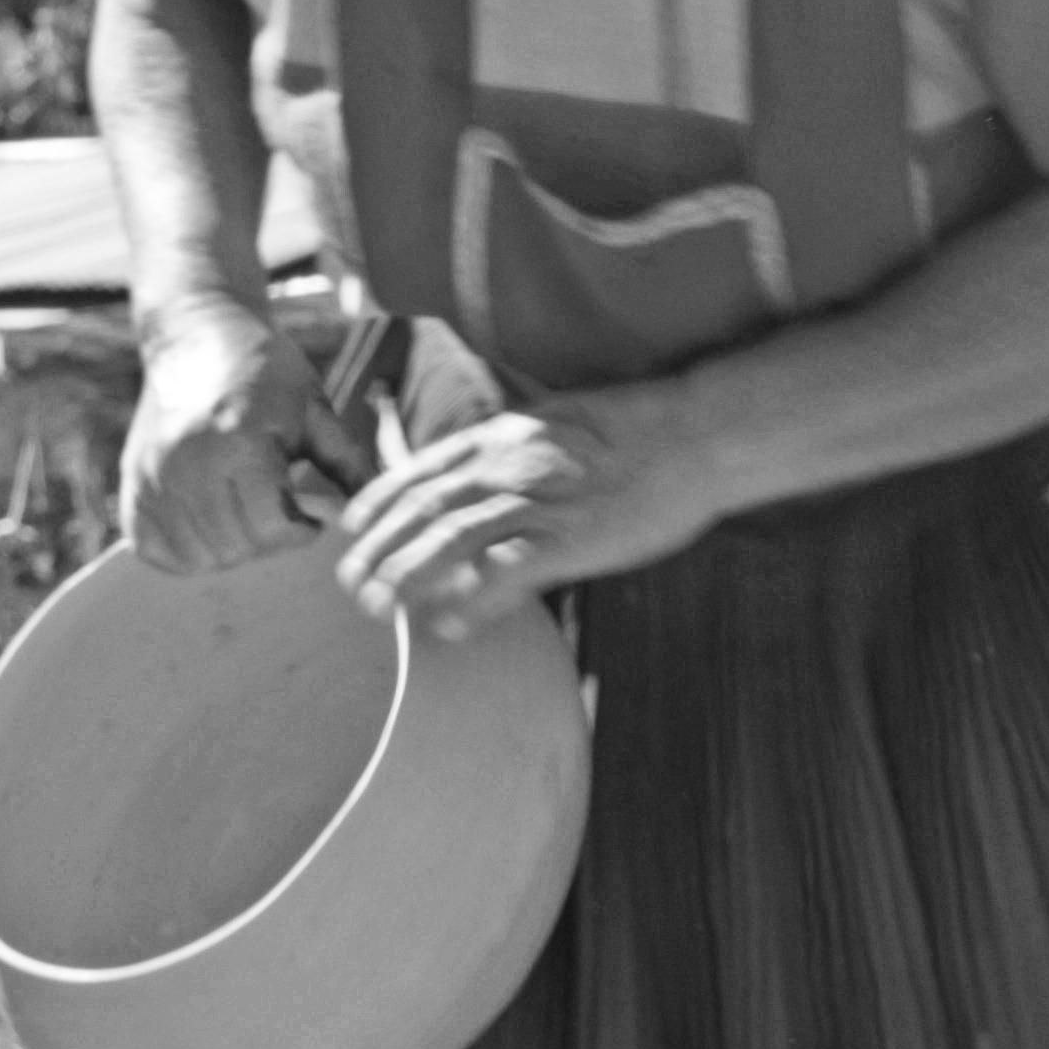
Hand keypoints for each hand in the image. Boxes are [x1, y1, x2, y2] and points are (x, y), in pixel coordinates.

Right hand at [120, 307, 355, 570]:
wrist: (196, 331)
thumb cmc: (264, 369)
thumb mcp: (314, 407)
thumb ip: (346, 464)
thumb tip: (374, 513)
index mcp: (237, 439)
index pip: (272, 527)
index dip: (301, 530)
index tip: (308, 510)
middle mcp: (185, 461)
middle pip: (237, 547)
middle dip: (269, 538)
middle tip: (277, 507)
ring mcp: (151, 474)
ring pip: (200, 557)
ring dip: (232, 547)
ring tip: (245, 510)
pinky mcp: (131, 483)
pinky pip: (156, 551)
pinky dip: (187, 550)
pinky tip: (210, 522)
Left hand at [332, 382, 728, 630]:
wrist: (698, 434)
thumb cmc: (640, 431)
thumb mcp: (561, 421)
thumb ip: (516, 446)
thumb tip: (484, 468)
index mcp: (504, 435)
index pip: (422, 469)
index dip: (378, 501)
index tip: (349, 528)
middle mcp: (510, 464)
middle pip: (423, 509)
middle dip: (379, 549)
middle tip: (350, 586)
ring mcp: (540, 501)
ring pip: (451, 541)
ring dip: (407, 576)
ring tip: (378, 609)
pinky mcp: (573, 539)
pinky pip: (508, 574)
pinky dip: (472, 601)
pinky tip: (447, 627)